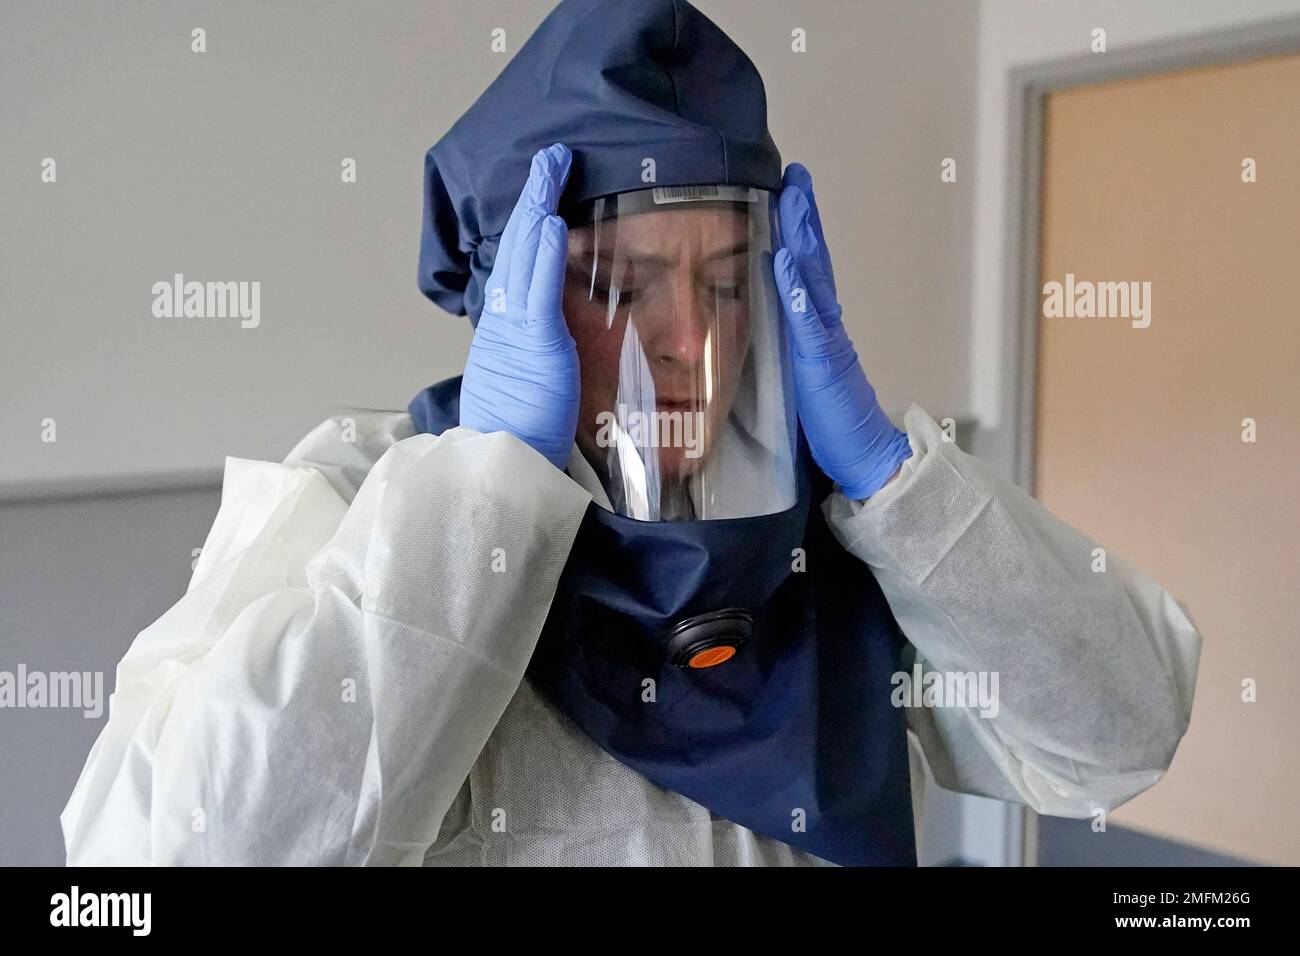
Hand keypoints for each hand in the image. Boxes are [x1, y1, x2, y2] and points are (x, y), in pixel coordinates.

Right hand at [459, 143, 578, 469]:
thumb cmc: (522, 433)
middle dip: (533, 199)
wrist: (502, 466)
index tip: (544, 195)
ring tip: (552, 170)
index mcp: (504, 329)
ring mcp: (515, 331)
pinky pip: (538, 291)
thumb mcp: (527, 381)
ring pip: (523, 257)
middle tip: (549, 160)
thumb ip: (540, 349)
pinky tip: (551, 221)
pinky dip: (542, 254)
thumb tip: (555, 328)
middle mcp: (503, 322)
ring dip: (538, 208)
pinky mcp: (533, 346)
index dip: (529, 225)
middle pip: (515, 247)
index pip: (517, 264)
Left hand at [772, 163, 911, 500]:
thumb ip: (787, 343)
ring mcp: (826, 341)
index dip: (797, 229)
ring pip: (813, 280)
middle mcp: (824, 325)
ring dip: (801, 239)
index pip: (805, 268)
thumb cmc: (832, 421)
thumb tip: (766, 316)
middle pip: (813, 260)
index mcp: (816, 327)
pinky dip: (797, 290)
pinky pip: (808, 322)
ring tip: (791, 201)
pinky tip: (785, 264)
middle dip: (803, 216)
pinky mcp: (823, 364)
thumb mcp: (800, 373)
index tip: (787, 191)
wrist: (865, 455)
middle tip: (794, 176)